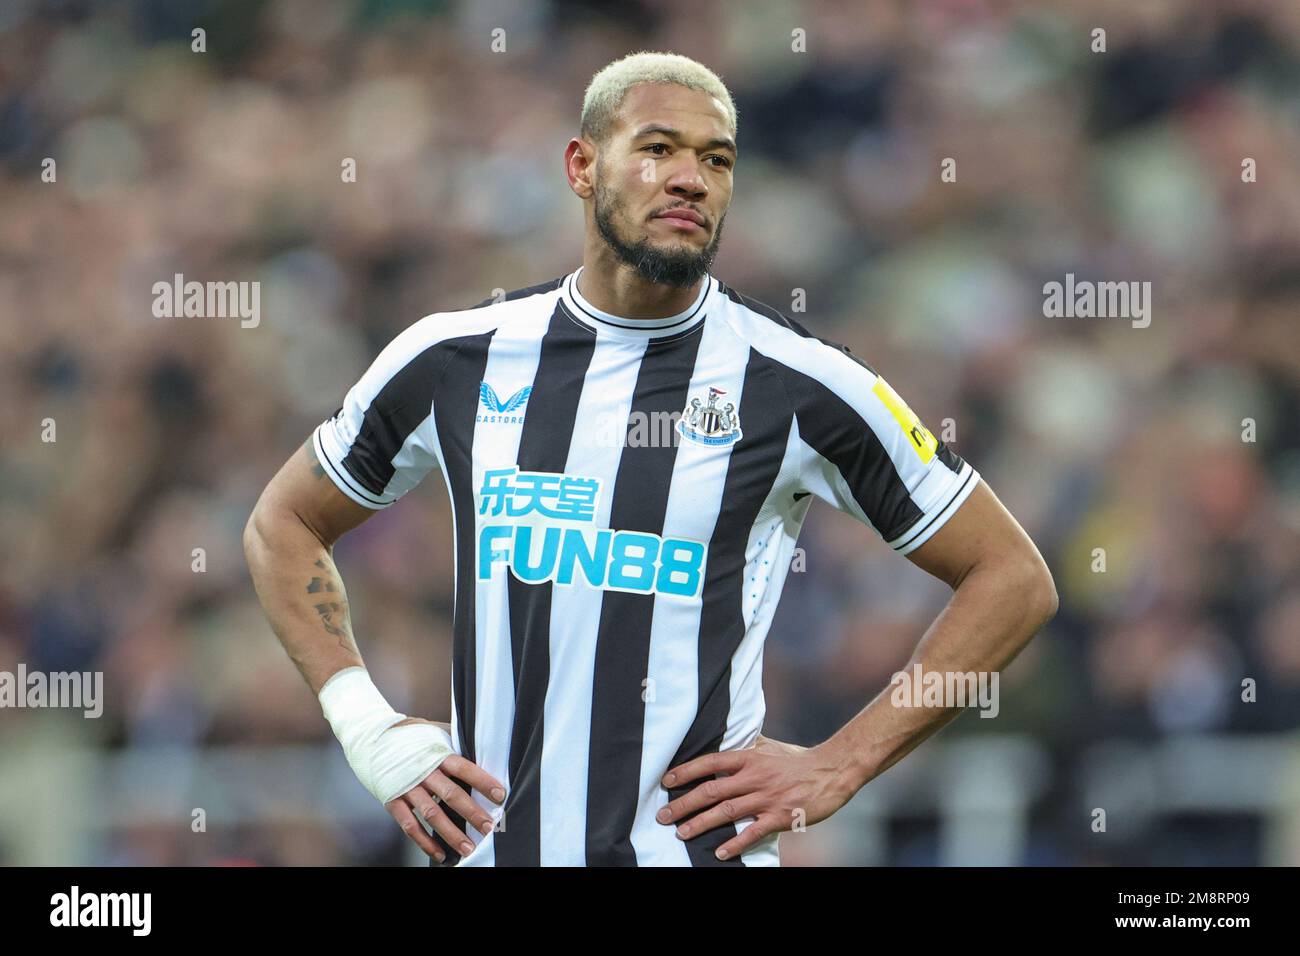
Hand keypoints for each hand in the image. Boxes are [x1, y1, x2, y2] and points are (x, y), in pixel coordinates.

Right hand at [382, 717, 505, 863]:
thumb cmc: (408, 735)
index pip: (464, 768)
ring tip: (468, 848)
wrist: (370, 737)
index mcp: (436, 754)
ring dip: (451, 833)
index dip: (482, 781)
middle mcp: (423, 771)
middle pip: (451, 794)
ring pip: (432, 814)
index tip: (499, 794)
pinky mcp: (393, 800)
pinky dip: (425, 842)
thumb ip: (454, 743)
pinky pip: (410, 825)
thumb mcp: (433, 733)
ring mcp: (407, 787)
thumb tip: (481, 748)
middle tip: (489, 827)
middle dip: (472, 813)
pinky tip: (440, 853)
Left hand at [656, 733, 853, 860]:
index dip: (686, 771)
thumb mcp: (770, 747)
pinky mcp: (780, 817)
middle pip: (711, 790)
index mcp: (749, 758)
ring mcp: (766, 798)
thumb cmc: (798, 760)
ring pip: (726, 812)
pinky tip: (720, 852)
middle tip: (663, 815)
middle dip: (684, 804)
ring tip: (681, 833)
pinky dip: (735, 843)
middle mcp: (754, 777)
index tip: (666, 781)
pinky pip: (753, 832)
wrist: (831, 771)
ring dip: (700, 823)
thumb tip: (727, 743)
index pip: (710, 762)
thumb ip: (747, 748)